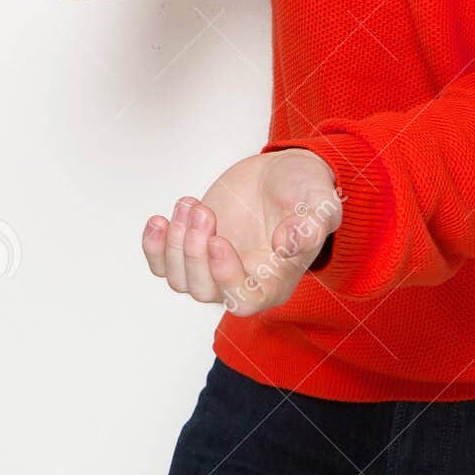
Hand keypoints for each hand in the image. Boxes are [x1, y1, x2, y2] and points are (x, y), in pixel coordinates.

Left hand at [142, 150, 341, 315]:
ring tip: (189, 203)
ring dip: (174, 243)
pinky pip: (163, 265)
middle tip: (203, 211)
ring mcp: (214, 267)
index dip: (225, 277)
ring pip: (180, 279)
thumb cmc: (304, 190)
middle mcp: (241, 281)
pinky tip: (158, 220)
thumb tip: (287, 244)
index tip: (218, 240)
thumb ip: (312, 224)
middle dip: (194, 250)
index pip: (243, 300)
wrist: (280, 173)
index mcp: (274, 281)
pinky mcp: (194, 249)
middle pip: (203, 290)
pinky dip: (153, 247)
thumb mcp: (320, 202)